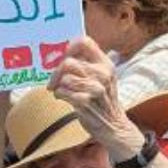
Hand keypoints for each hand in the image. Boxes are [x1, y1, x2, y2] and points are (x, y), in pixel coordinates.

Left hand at [47, 38, 141, 153]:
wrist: (113, 126)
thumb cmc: (103, 100)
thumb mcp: (103, 78)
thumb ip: (88, 64)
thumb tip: (64, 52)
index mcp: (106, 64)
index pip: (85, 42)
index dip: (69, 48)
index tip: (64, 58)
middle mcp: (103, 74)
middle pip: (68, 62)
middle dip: (56, 73)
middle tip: (54, 81)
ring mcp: (95, 89)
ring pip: (64, 78)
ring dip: (58, 86)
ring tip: (62, 91)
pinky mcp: (86, 102)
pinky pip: (62, 92)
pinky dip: (59, 95)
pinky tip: (64, 98)